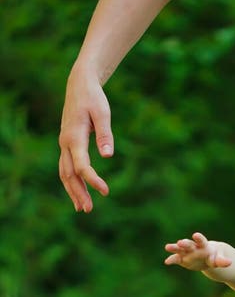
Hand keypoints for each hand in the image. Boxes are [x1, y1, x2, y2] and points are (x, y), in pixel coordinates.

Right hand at [58, 69, 114, 212]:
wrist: (80, 86)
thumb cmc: (93, 98)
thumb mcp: (102, 113)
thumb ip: (105, 134)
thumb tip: (107, 156)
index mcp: (74, 136)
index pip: (82, 165)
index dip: (93, 180)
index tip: (106, 192)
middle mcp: (65, 143)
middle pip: (69, 174)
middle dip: (79, 193)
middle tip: (89, 210)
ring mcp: (64, 145)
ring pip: (65, 173)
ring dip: (73, 191)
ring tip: (84, 209)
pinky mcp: (67, 146)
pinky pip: (66, 168)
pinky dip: (71, 183)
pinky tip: (79, 195)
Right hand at [164, 233, 231, 270]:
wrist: (209, 258)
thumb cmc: (215, 256)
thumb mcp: (219, 259)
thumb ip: (222, 261)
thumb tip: (229, 263)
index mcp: (204, 245)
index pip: (201, 241)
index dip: (199, 238)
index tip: (195, 235)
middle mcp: (194, 247)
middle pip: (189, 244)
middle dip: (185, 243)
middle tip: (180, 242)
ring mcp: (187, 252)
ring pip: (180, 249)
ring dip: (174, 248)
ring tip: (167, 247)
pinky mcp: (183, 259)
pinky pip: (176, 259)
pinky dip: (172, 260)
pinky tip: (167, 262)